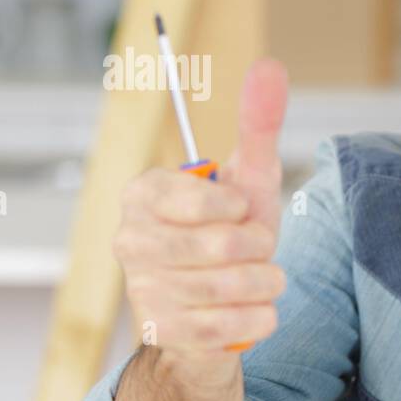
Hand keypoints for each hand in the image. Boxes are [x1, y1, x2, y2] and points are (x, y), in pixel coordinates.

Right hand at [114, 59, 289, 356]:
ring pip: (234, 287)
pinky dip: (260, 317)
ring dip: (265, 282)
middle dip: (260, 248)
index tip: (239, 210)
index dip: (240, 209)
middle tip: (254, 248)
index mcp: (145, 193)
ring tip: (257, 278)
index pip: (206, 199)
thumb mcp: (251, 179)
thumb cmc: (232, 233)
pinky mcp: (162, 333)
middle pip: (225, 245)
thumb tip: (270, 66)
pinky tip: (251, 310)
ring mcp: (142, 289)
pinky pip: (236, 326)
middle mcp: (130, 239)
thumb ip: (259, 124)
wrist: (222, 306)